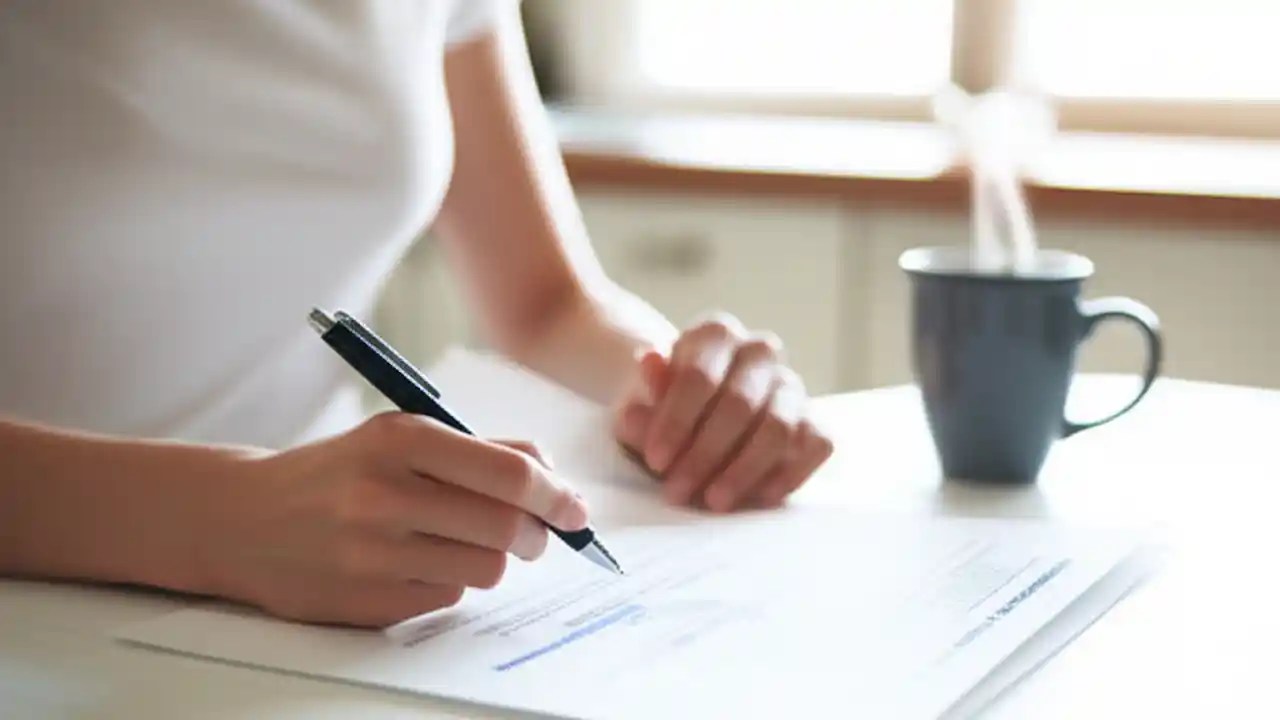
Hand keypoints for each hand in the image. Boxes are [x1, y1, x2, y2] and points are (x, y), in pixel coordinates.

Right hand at [206, 413, 587, 627]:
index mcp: (400, 440)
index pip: (508, 472)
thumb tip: (552, 474)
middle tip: (533, 532)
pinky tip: (418, 563)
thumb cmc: (340, 472)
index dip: (555, 494)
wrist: (243, 518)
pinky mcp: (365, 601)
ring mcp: (372, 554)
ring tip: (464, 542)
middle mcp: (384, 495)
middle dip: (535, 533)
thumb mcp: (400, 437)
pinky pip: (447, 598)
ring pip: (484, 570)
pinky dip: (449, 582)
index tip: (575, 508)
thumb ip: (479, 450)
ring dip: (492, 559)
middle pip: (505, 528)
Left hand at [612, 314, 833, 511]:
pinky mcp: (813, 417)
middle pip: (739, 404)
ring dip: (743, 471)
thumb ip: (645, 390)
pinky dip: (789, 474)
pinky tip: (759, 497)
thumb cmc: (666, 409)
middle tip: (676, 491)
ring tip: (714, 502)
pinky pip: (815, 445)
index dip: (676, 423)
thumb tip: (648, 361)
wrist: (695, 418)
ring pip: (778, 428)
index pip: (700, 377)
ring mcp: (790, 384)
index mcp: (715, 335)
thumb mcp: (643, 402)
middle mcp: (759, 351)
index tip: (655, 461)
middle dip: (704, 455)